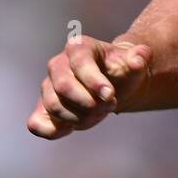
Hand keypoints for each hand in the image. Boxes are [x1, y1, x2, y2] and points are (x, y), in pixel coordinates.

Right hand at [27, 36, 152, 139]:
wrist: (112, 85)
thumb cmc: (122, 71)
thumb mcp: (135, 62)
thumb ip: (140, 58)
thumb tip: (138, 59)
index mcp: (78, 47)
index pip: (79, 62)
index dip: (94, 82)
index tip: (111, 96)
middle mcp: (58, 64)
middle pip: (62, 86)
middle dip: (89, 103)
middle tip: (110, 106)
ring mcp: (47, 87)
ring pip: (55, 106)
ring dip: (80, 117)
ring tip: (101, 114)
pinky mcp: (42, 108)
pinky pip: (36, 124)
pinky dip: (53, 131)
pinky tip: (72, 128)